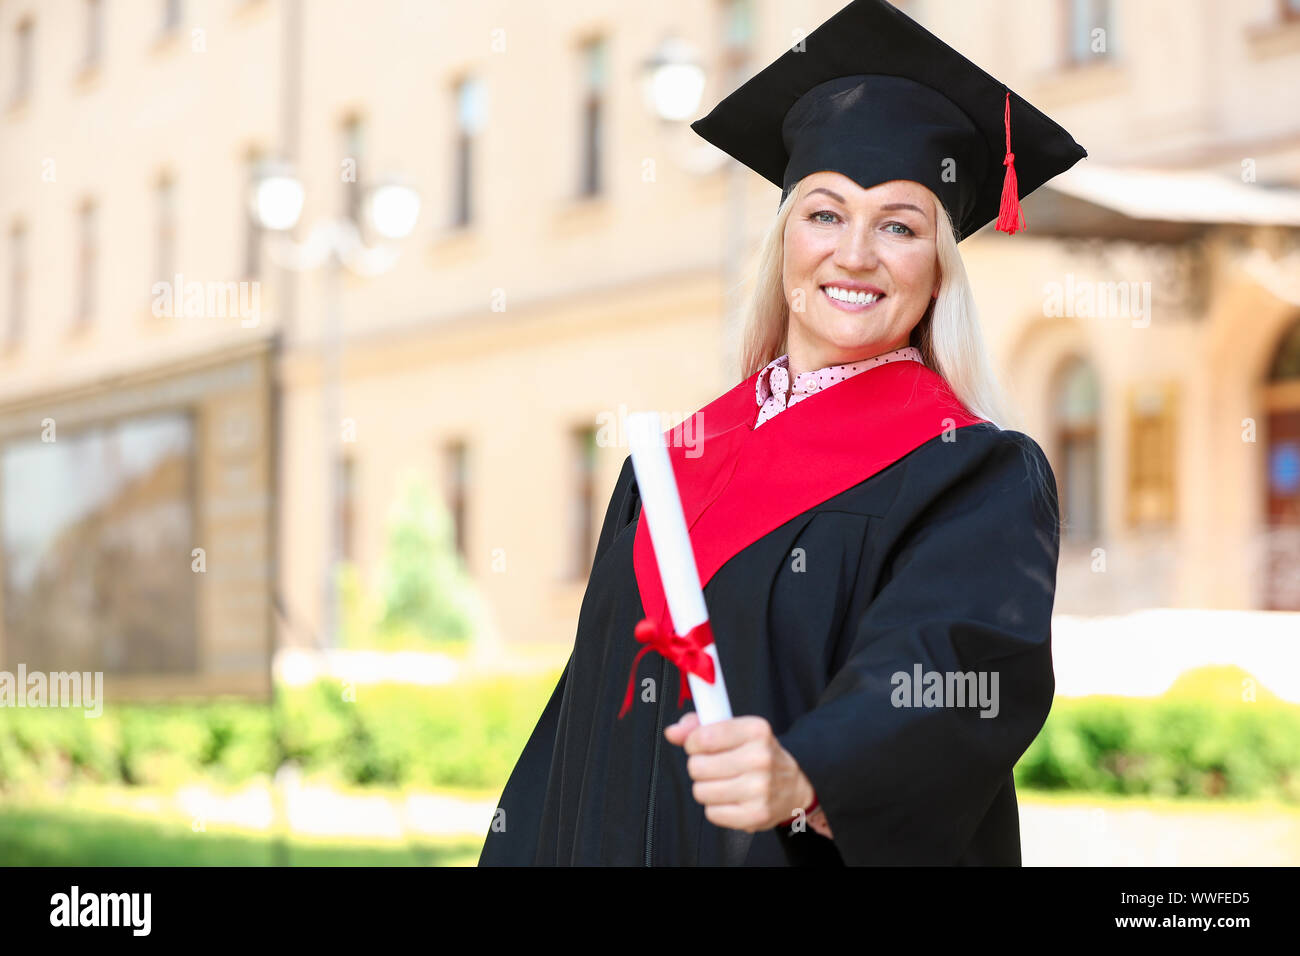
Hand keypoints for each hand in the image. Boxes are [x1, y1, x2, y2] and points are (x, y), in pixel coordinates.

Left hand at [664, 711, 817, 832]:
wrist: (794, 784)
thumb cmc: (757, 754)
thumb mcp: (735, 730)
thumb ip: (699, 726)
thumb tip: (672, 732)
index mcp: (756, 730)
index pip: (702, 738)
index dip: (693, 744)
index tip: (701, 746)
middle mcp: (760, 758)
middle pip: (697, 767)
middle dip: (699, 767)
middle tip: (715, 767)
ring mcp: (760, 789)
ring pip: (701, 791)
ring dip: (706, 788)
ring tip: (723, 783)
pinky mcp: (756, 815)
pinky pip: (712, 813)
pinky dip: (716, 807)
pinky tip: (731, 799)